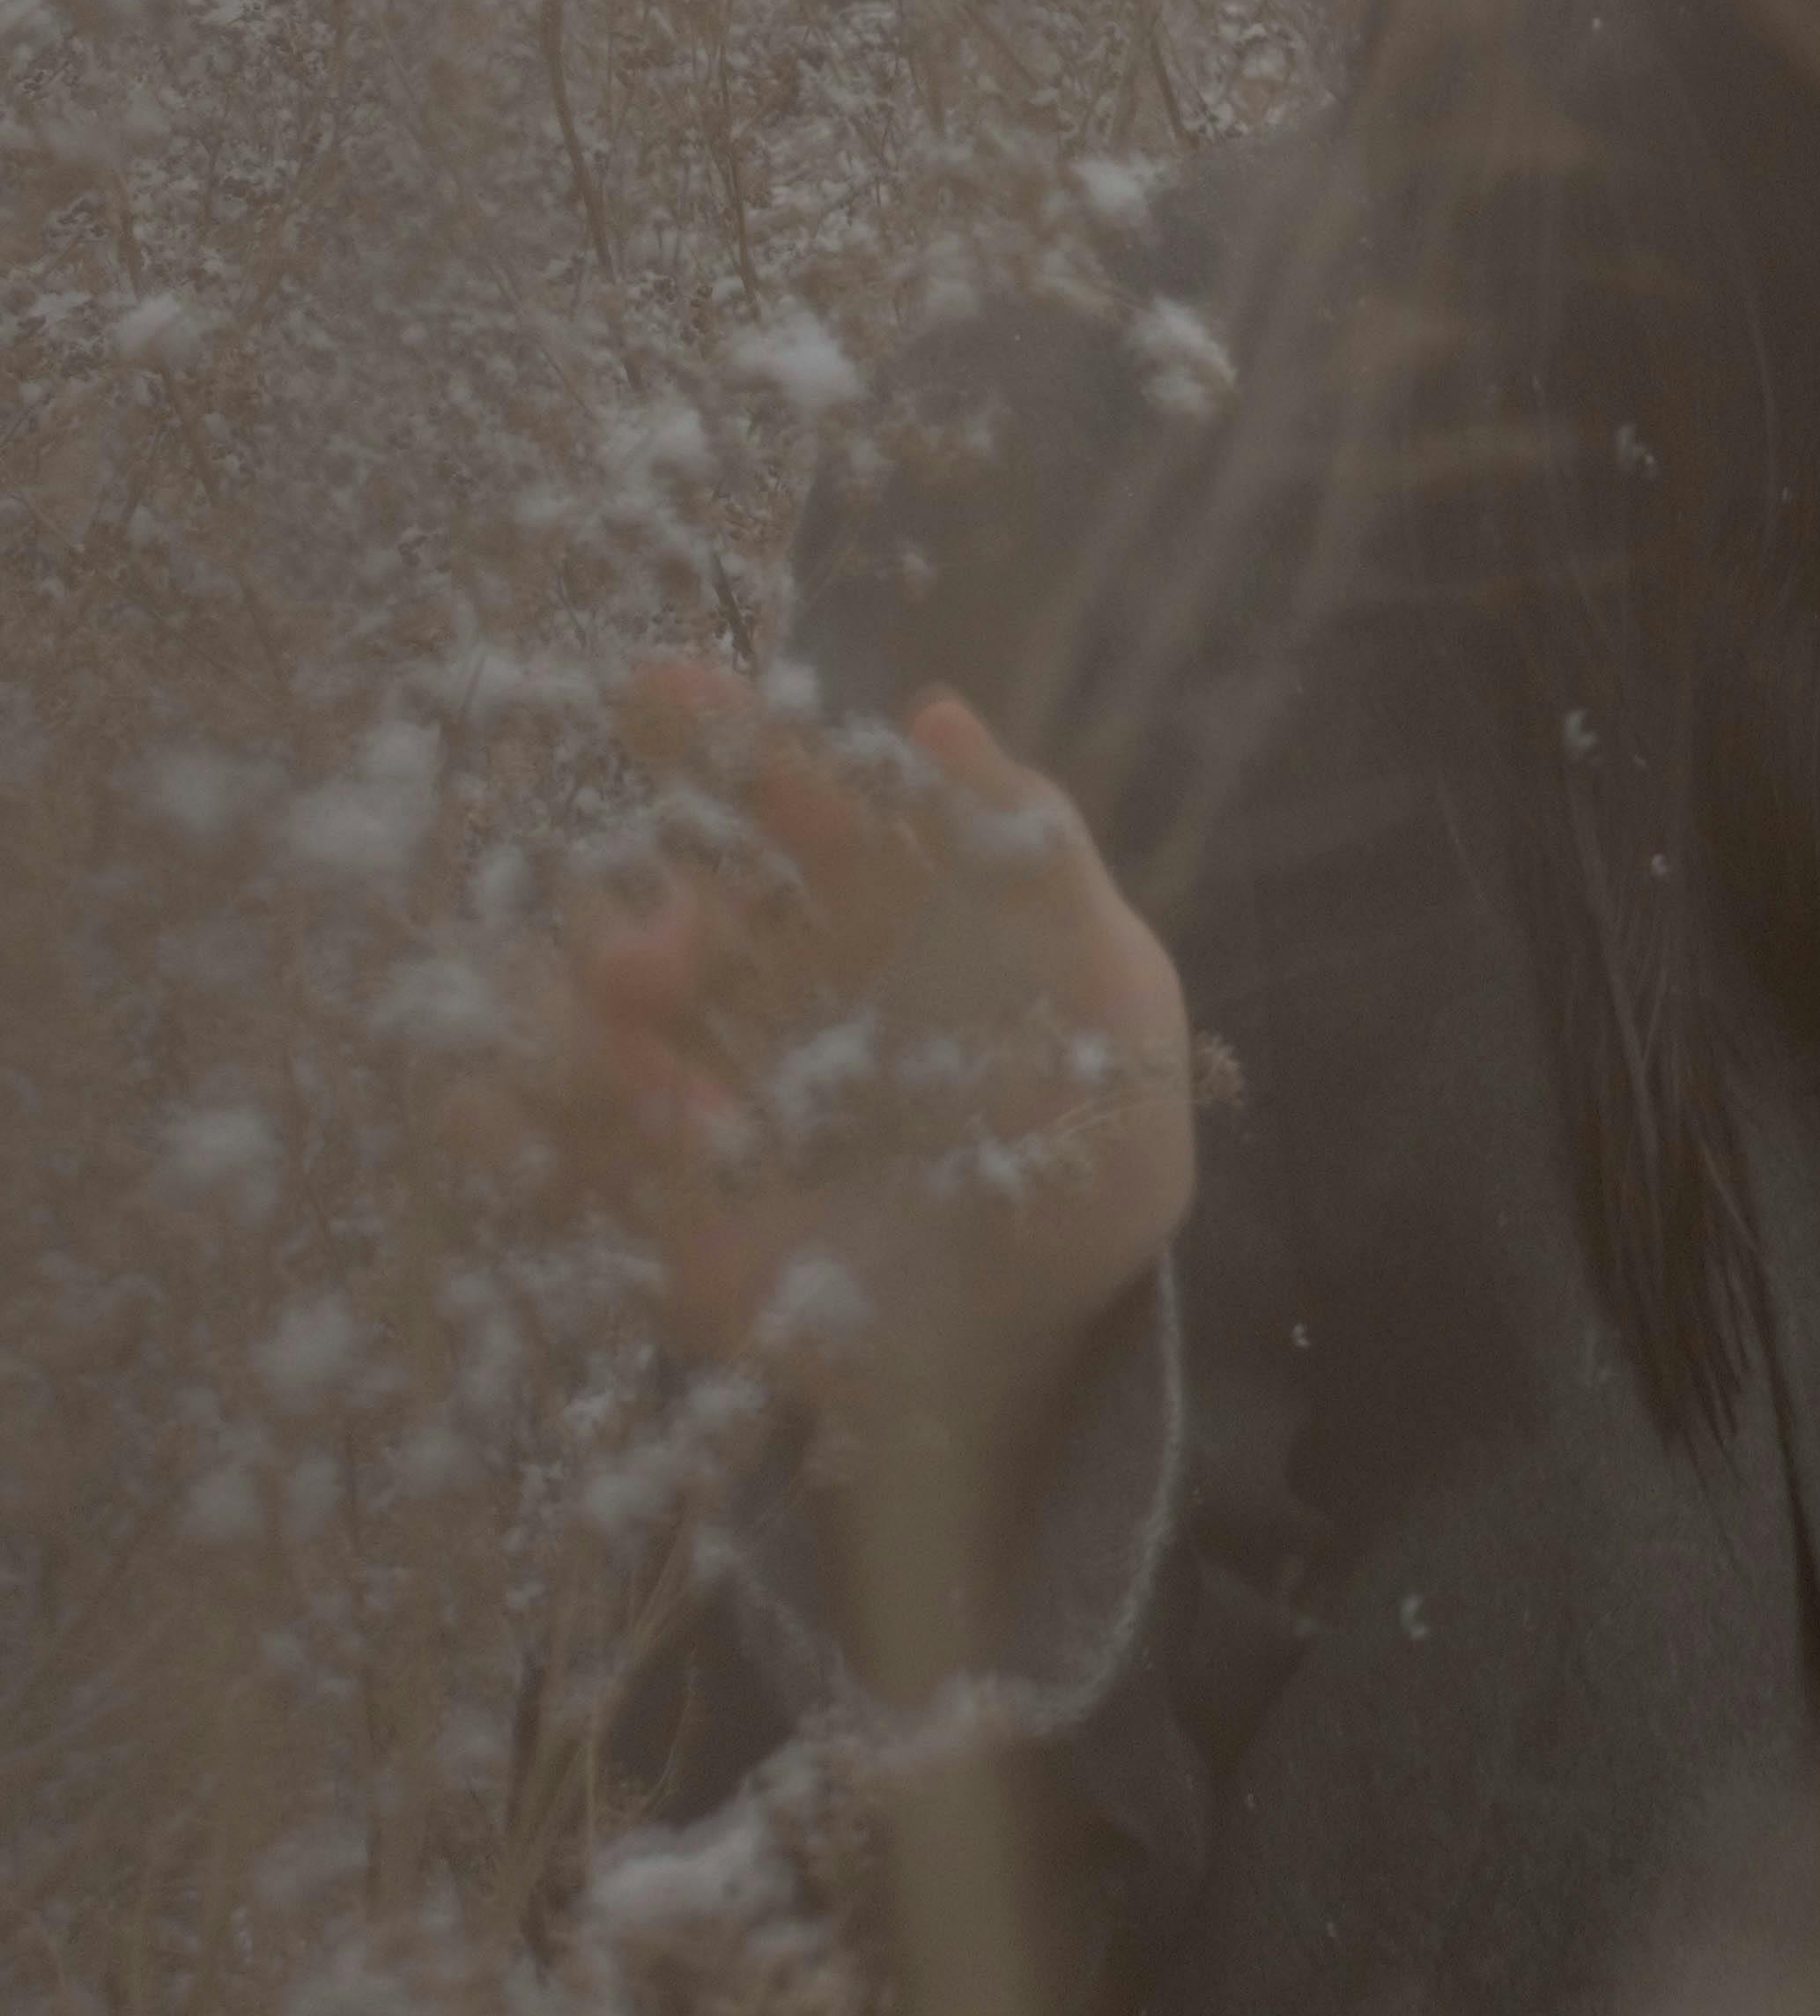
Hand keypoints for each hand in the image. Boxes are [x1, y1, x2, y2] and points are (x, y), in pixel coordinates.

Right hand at [525, 661, 1194, 1658]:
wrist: (1047, 1319)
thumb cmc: (1091, 1130)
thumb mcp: (1113, 998)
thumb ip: (1037, 857)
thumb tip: (938, 716)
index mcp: (846, 882)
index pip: (760, 777)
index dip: (707, 730)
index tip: (660, 696)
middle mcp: (737, 958)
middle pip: (627, 898)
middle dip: (620, 923)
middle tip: (651, 972)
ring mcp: (668, 1071)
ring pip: (551, 1017)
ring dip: (575, 1049)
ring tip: (684, 1124)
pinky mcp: (625, 1188)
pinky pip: (516, 1146)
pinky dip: (511, 1142)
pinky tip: (567, 1170)